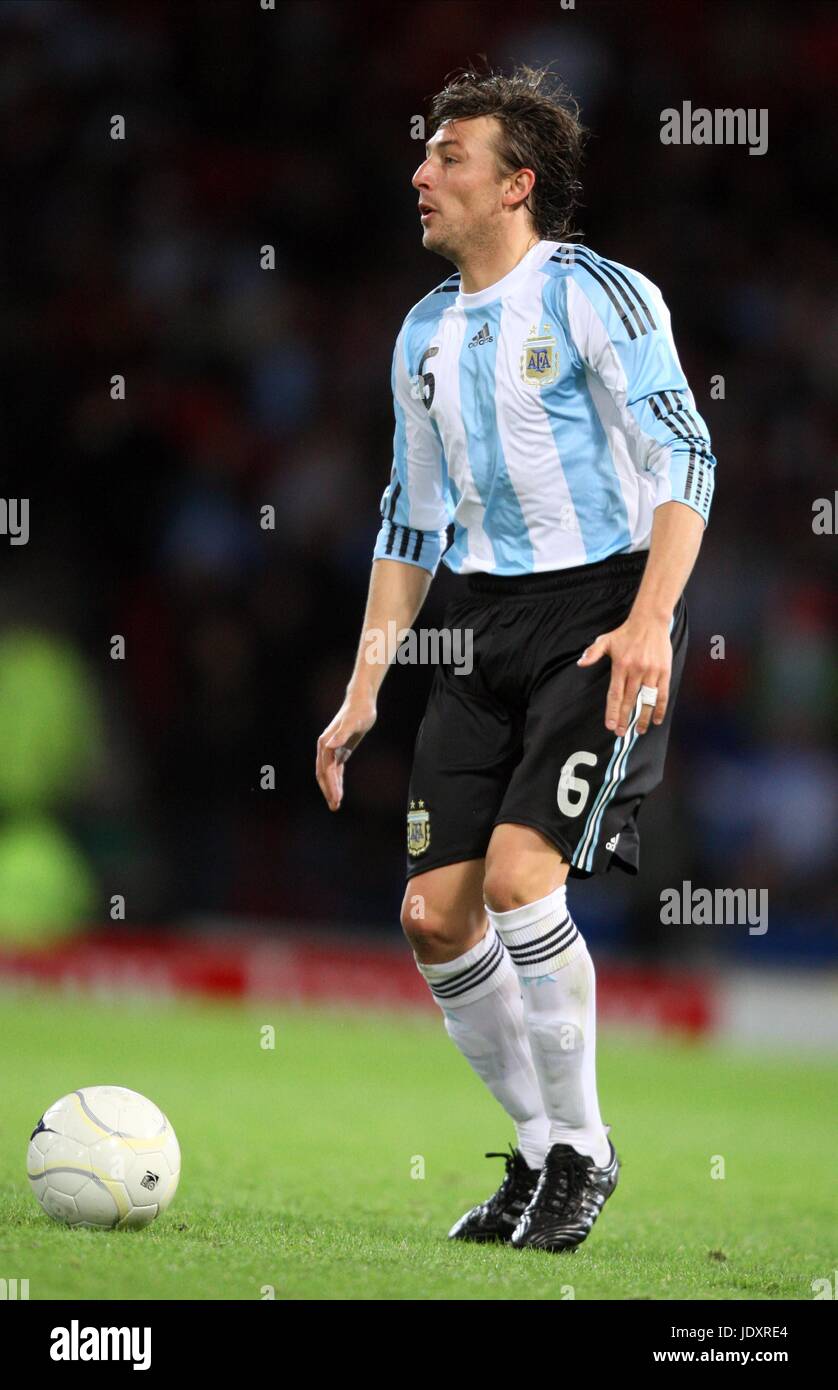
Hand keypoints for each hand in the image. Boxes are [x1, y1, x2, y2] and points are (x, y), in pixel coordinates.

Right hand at [315, 691, 376, 810]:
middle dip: (328, 791)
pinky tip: (339, 792)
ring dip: (331, 789)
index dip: (331, 785)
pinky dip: (337, 781)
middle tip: (334, 806)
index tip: (336, 799)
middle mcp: (326, 748)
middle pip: (323, 774)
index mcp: (326, 743)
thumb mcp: (353, 722)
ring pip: (328, 774)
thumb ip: (342, 734)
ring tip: (335, 804)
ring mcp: (332, 750)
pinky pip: (336, 770)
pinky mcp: (340, 751)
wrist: (362, 701)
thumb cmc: (359, 711)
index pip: (326, 770)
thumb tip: (330, 744)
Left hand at [577, 615, 671, 735]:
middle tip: (621, 733)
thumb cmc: (626, 633)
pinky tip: (657, 720)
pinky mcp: (664, 672)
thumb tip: (581, 663)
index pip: (615, 694)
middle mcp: (636, 670)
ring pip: (647, 700)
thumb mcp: (605, 640)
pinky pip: (663, 694)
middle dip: (625, 719)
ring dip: (643, 718)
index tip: (610, 725)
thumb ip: (592, 653)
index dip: (613, 711)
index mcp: (621, 666)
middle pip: (630, 701)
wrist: (650, 621)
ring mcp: (651, 672)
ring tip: (639, 731)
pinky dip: (660, 708)